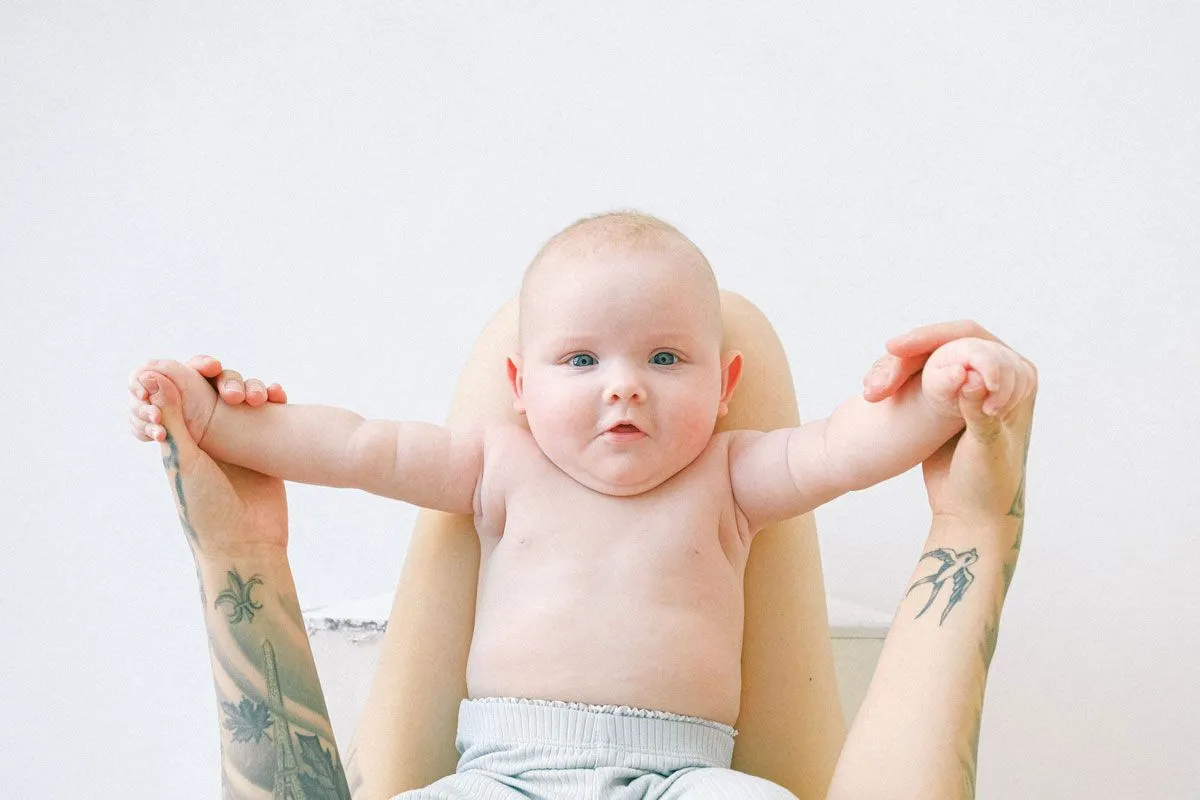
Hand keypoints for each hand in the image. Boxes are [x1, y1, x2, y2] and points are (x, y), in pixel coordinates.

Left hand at [140, 370, 288, 554]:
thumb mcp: (184, 460)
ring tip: (260, 397)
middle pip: (215, 391)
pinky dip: (275, 401)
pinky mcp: (267, 449)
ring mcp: (241, 442)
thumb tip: (149, 375)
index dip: (189, 373)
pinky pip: (270, 415)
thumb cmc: (206, 509)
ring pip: (244, 399)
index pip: (182, 393)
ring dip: (252, 387)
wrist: (247, 546)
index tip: (203, 365)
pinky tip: (278, 396)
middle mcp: (210, 437)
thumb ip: (171, 418)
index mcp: (183, 439)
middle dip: (225, 379)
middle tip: (231, 382)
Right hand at [863, 320, 1036, 522]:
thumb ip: (979, 414)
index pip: (974, 339)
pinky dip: (896, 380)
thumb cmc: (988, 486)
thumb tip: (970, 377)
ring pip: (928, 359)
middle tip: (883, 357)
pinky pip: (918, 377)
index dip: (933, 338)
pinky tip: (876, 390)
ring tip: (872, 388)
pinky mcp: (946, 401)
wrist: (969, 514)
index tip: (898, 348)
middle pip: (947, 343)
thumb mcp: (985, 450)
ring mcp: (970, 387)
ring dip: (897, 367)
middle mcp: (997, 375)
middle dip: (910, 350)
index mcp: (1019, 378)